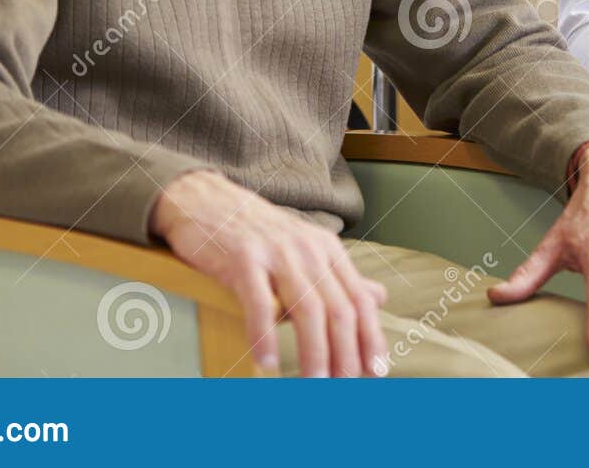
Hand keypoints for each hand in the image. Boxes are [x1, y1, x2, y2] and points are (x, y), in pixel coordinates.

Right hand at [149, 170, 388, 377]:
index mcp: (328, 250)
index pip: (360, 299)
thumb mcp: (307, 249)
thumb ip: (342, 278)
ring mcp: (276, 252)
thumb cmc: (259, 235)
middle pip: (338, 309)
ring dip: (313, 352)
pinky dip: (265, 335)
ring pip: (307, 309)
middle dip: (345, 353)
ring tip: (314, 383)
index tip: (375, 371)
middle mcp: (308, 250)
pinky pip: (259, 302)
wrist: (208, 200)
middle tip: (344, 386)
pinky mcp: (242, 258)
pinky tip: (267, 362)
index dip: (370, 337)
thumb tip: (380, 299)